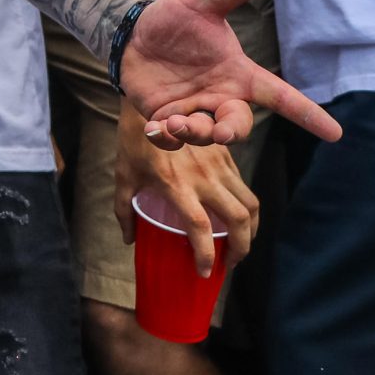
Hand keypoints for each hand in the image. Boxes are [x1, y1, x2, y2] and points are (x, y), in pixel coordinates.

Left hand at [112, 113, 257, 277]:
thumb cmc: (133, 140)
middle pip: (239, 220)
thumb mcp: (123, 176)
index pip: (200, 229)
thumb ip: (124, 210)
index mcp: (176, 186)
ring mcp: (219, 165)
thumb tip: (129, 239)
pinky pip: (244, 186)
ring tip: (239, 244)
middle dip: (241, 249)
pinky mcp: (226, 155)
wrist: (150, 101)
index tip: (205, 272)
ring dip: (251, 230)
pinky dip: (246, 207)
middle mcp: (203, 177)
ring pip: (250, 204)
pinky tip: (235, 216)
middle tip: (231, 263)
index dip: (206, 256)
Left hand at [119, 0, 339, 147]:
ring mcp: (194, 110)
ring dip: (196, 133)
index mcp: (239, 73)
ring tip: (176, 122)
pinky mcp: (165, 118)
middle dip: (234, 131)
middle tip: (222, 132)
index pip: (280, 96)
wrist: (135, 31)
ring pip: (207, 135)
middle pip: (240, 125)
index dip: (308, 114)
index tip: (335, 134)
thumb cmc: (176, 18)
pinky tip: (156, 129)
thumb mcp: (204, 0)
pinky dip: (167, 139)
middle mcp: (220, 96)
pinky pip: (172, 140)